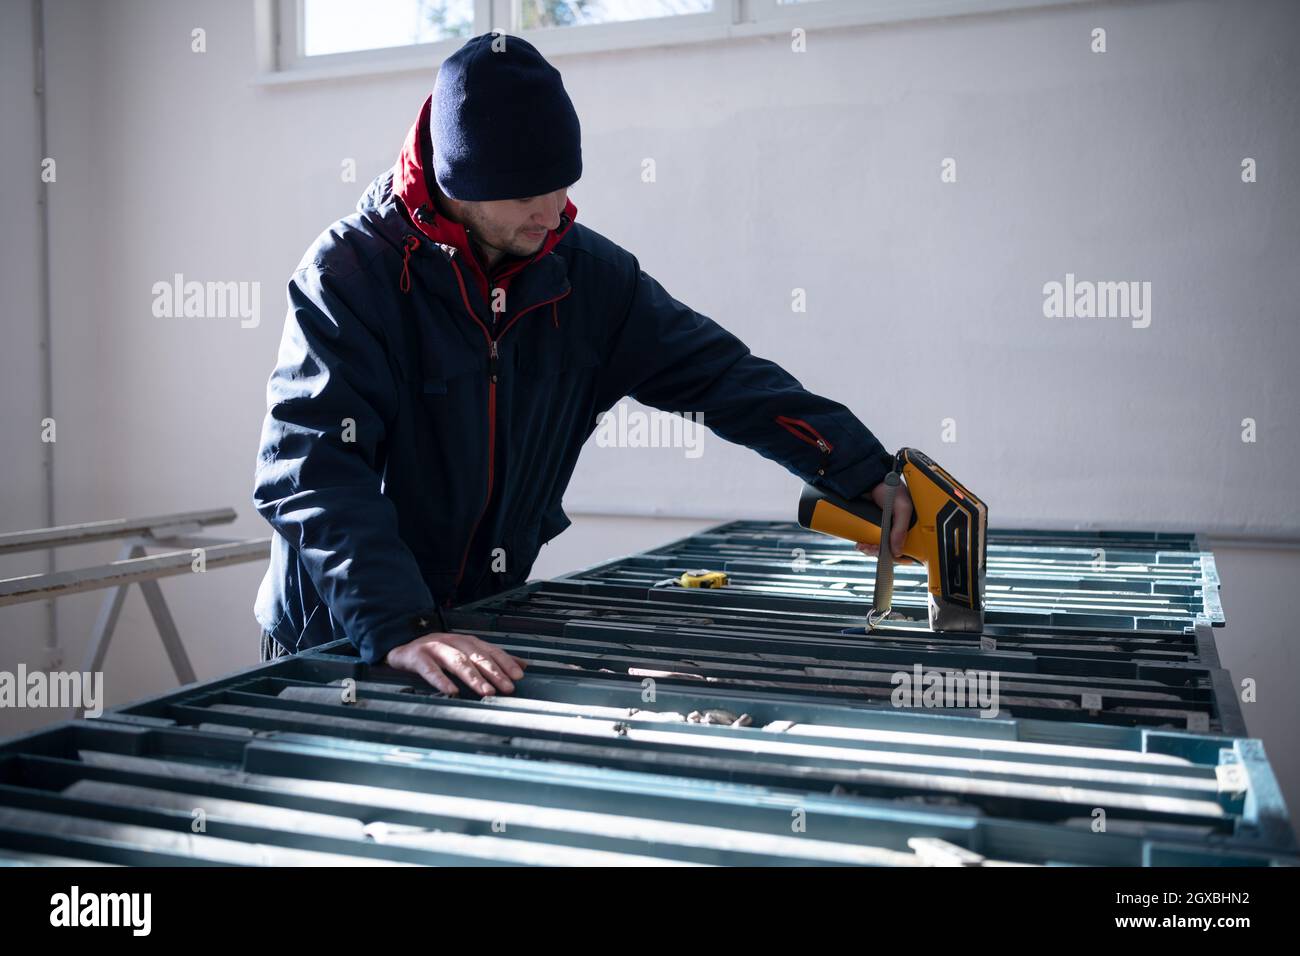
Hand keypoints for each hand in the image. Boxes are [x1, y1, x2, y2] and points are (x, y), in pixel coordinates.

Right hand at [385, 631, 526, 696]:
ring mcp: (435, 648)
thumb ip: (493, 659)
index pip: (491, 651)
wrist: (402, 647)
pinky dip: (441, 680)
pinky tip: (451, 691)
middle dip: (494, 672)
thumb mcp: (466, 652)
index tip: (519, 676)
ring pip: (457, 662)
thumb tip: (523, 665)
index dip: (506, 663)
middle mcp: (454, 642)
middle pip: (477, 657)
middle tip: (507, 687)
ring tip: (486, 691)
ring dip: (473, 677)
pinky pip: (430, 669)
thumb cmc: (438, 653)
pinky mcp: (417, 656)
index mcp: (467, 641)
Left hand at [855, 477, 913, 559]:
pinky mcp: (874, 526)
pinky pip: (871, 539)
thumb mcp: (901, 508)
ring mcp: (886, 528)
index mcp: (911, 526)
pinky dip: (866, 543)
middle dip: (881, 553)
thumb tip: (897, 551)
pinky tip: (861, 542)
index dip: (900, 556)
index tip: (890, 558)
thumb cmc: (891, 488)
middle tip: (870, 549)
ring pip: (881, 547)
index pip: (909, 548)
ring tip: (863, 546)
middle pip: (892, 550)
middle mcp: (899, 529)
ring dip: (871, 549)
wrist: (871, 479)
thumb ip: (900, 529)